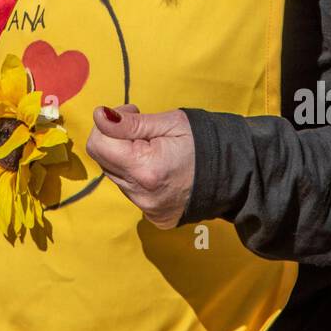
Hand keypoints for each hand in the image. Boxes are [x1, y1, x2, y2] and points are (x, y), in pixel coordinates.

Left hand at [86, 104, 195, 228]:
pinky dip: (137, 176)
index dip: (108, 124)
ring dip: (126, 159)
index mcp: (145, 169)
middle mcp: (141, 195)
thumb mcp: (169, 123)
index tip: (131, 114)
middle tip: (143, 130)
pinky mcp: (153, 216)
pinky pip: (131, 190)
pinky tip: (159, 168)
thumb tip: (99, 116)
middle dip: (116, 140)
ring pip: (116, 176)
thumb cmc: (202, 141)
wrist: (233, 173)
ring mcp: (147, 209)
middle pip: (104, 160)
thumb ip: (130, 123)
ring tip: (154, 150)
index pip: (97, 145)